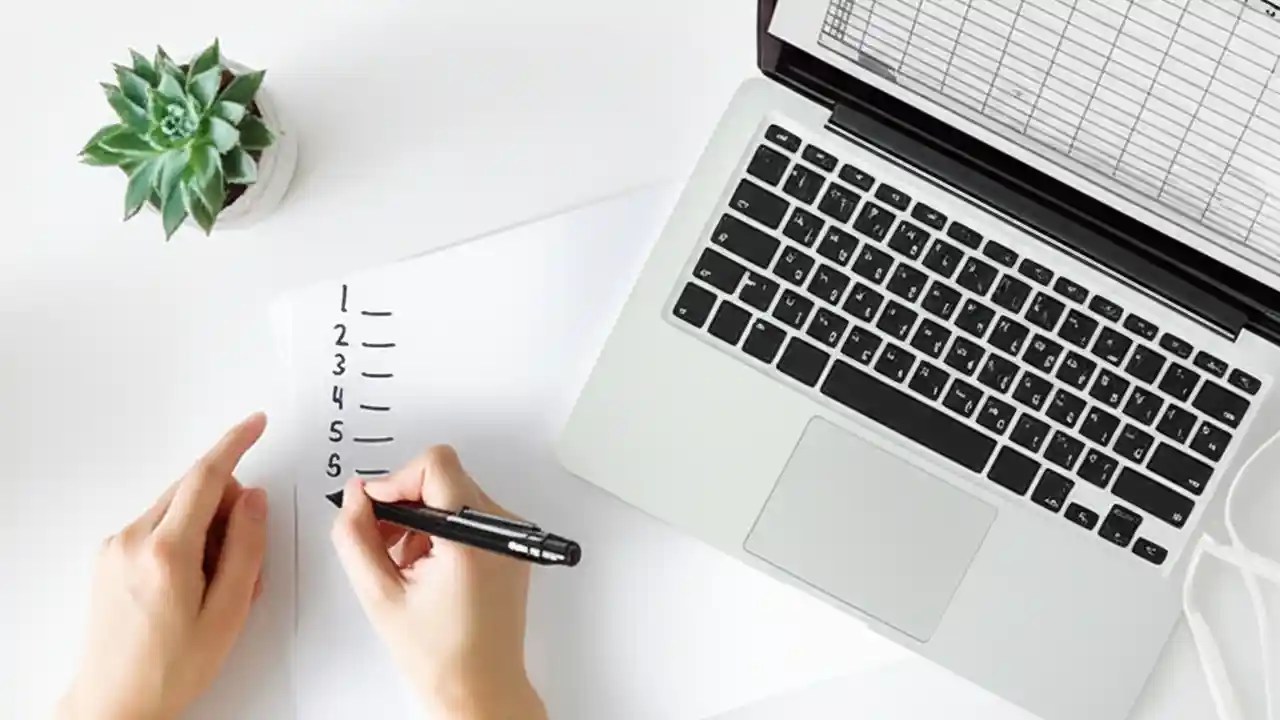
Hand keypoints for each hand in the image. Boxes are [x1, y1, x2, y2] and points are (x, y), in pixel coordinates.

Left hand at [58, 413, 270, 719]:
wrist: (114, 703)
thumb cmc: (171, 669)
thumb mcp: (228, 612)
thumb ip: (247, 548)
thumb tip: (255, 500)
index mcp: (167, 552)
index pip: (206, 477)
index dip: (235, 444)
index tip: (255, 424)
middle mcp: (133, 540)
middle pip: (193, 490)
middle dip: (228, 506)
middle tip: (244, 556)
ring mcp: (115, 548)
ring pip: (176, 508)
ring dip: (206, 527)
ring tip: (215, 582)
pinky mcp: (108, 557)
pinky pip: (157, 526)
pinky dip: (183, 539)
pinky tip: (191, 582)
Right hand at [330, 446, 547, 719]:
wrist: (480, 690)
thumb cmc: (440, 657)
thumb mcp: (380, 595)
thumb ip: (356, 537)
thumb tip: (355, 495)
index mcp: (474, 539)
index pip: (436, 465)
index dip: (396, 480)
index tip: (375, 507)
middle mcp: (502, 530)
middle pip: (443, 477)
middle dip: (404, 504)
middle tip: (382, 542)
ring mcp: (510, 538)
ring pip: (454, 494)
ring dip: (420, 519)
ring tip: (405, 565)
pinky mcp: (510, 547)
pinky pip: (469, 516)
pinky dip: (440, 531)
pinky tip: (426, 567)